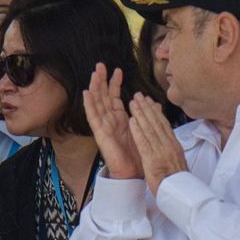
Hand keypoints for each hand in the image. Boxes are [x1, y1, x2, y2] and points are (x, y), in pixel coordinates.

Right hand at [83, 63, 141, 180]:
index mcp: (120, 120)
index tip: (117, 70)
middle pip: (103, 97)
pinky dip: (89, 105)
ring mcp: (104, 127)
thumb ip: (146, 116)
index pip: (114, 98)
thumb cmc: (137, 156)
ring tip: (94, 74)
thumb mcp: (144, 131)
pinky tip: (87, 93)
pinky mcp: (101, 135)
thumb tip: (153, 102)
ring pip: (97, 104)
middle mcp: (110, 122)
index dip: (115, 84)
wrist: (133, 174)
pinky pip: (93, 118)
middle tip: (100, 65)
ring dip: (95, 88)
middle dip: (102, 81)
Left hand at [128, 93, 186, 195]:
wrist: (180, 195)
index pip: (163, 125)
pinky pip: (145, 143)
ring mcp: (161, 152)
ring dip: (141, 114)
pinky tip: (132, 121)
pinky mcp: (153, 160)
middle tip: (138, 95)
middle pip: (156, 123)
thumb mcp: (176, 162)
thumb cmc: (177, 183)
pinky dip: (138, 131)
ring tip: (133, 102)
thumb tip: (168, 141)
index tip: (148, 101)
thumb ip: (171, 149)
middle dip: (146, 108)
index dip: (155, 112)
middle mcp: (169, 145)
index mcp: (174, 146)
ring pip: (150, 129)